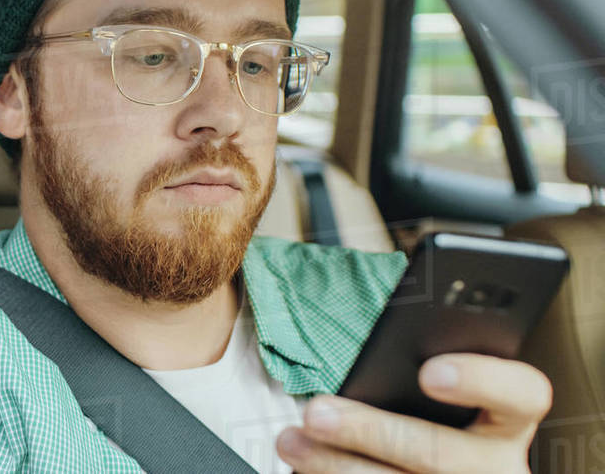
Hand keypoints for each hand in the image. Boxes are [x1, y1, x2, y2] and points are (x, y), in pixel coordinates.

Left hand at [274, 353, 552, 472]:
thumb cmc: (434, 420)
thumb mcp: (444, 394)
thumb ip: (421, 370)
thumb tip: (370, 351)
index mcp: (508, 419)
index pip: (522, 393)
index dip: (481, 380)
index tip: (429, 371)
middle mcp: (497, 465)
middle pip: (439, 452)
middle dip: (369, 431)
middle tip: (316, 412)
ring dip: (335, 465)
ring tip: (291, 441)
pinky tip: (303, 469)